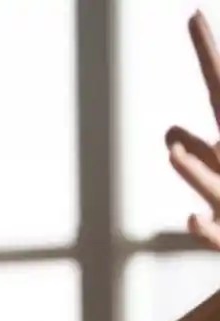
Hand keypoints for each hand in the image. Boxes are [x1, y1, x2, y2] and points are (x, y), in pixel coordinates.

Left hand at [167, 11, 219, 251]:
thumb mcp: (217, 174)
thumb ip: (197, 151)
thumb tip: (171, 133)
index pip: (218, 89)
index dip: (206, 52)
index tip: (193, 15)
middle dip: (212, 72)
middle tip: (197, 30)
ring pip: (211, 181)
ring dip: (194, 168)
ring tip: (173, 153)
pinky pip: (214, 233)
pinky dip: (203, 228)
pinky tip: (192, 219)